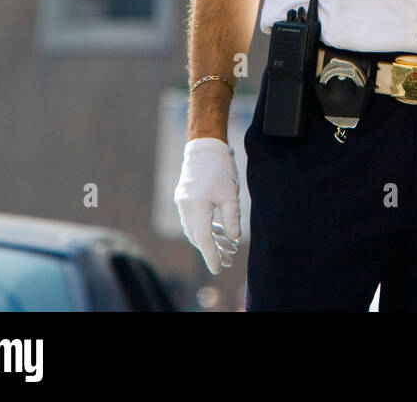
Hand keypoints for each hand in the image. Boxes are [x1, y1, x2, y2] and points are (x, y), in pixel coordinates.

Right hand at [174, 137, 241, 274]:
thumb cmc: (220, 168)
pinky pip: (194, 220)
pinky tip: (219, 234)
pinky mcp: (186, 199)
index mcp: (197, 207)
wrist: (205, 147)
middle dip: (211, 251)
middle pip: (197, 237)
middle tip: (227, 262)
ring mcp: (183, 203)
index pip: (203, 238)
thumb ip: (231, 218)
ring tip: (228, 250)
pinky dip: (206, 228)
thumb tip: (232, 238)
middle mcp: (186, 208)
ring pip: (195, 230)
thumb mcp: (230, 194)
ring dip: (209, 241)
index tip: (218, 268)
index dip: (211, 255)